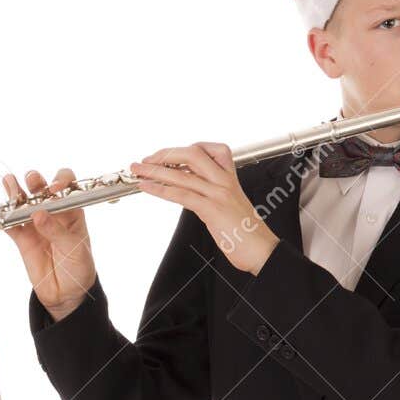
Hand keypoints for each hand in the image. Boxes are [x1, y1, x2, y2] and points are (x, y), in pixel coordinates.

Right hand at [1, 169, 97, 321]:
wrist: (66, 294)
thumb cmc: (79, 267)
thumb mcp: (74, 248)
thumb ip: (57, 231)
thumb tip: (38, 214)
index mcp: (72, 211)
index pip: (67, 187)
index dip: (61, 181)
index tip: (53, 188)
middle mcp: (52, 213)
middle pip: (41, 190)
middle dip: (35, 182)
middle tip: (31, 180)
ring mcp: (35, 224)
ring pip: (22, 203)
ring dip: (14, 191)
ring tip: (8, 181)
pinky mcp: (21, 238)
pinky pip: (7, 223)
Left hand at [131, 143, 279, 274]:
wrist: (262, 250)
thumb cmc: (245, 231)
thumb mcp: (227, 203)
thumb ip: (209, 190)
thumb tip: (185, 184)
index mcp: (230, 176)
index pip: (208, 149)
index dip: (183, 149)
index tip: (164, 156)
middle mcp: (224, 180)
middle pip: (191, 154)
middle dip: (164, 154)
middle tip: (145, 160)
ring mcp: (219, 193)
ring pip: (182, 174)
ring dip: (154, 170)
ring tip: (136, 170)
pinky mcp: (212, 210)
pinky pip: (181, 194)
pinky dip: (160, 189)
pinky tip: (146, 187)